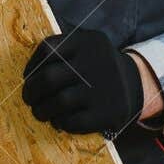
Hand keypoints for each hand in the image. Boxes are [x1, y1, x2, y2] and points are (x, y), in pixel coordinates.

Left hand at [22, 25, 154, 138]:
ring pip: (58, 102)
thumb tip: (29, 72)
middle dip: (31, 91)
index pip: (48, 49)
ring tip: (40, 112)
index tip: (28, 77)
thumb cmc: (97, 64)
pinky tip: (59, 120)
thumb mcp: (86, 43)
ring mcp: (102, 89)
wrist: (135, 82)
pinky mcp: (107, 112)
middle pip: (49, 78)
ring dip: (41, 110)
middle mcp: (94, 63)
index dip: (32, 65)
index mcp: (86, 41)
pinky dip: (60, 122)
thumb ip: (61, 47)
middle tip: (29, 98)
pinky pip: (73, 121)